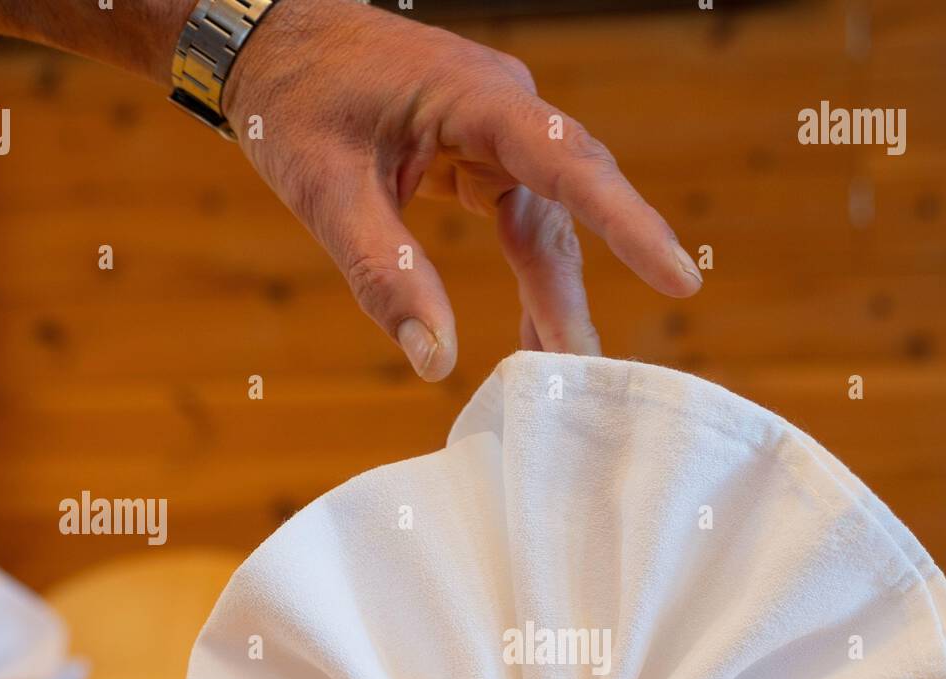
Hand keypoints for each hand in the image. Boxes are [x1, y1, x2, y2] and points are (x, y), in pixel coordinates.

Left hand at [222, 0, 703, 378]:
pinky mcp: (483, 156)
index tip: (677, 277)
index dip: (626, 224)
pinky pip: (523, 224)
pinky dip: (528, 280)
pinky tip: (532, 334)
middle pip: (567, 208)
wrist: (268, 40)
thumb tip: (437, 364)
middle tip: (584, 372)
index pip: (567, 164)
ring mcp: (497, 133)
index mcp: (474, 98)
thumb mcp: (326, 191)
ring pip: (548, 225)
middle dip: (573, 291)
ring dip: (552, 297)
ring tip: (558, 371)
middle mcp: (503, 111)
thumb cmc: (293, 101)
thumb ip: (384, 275)